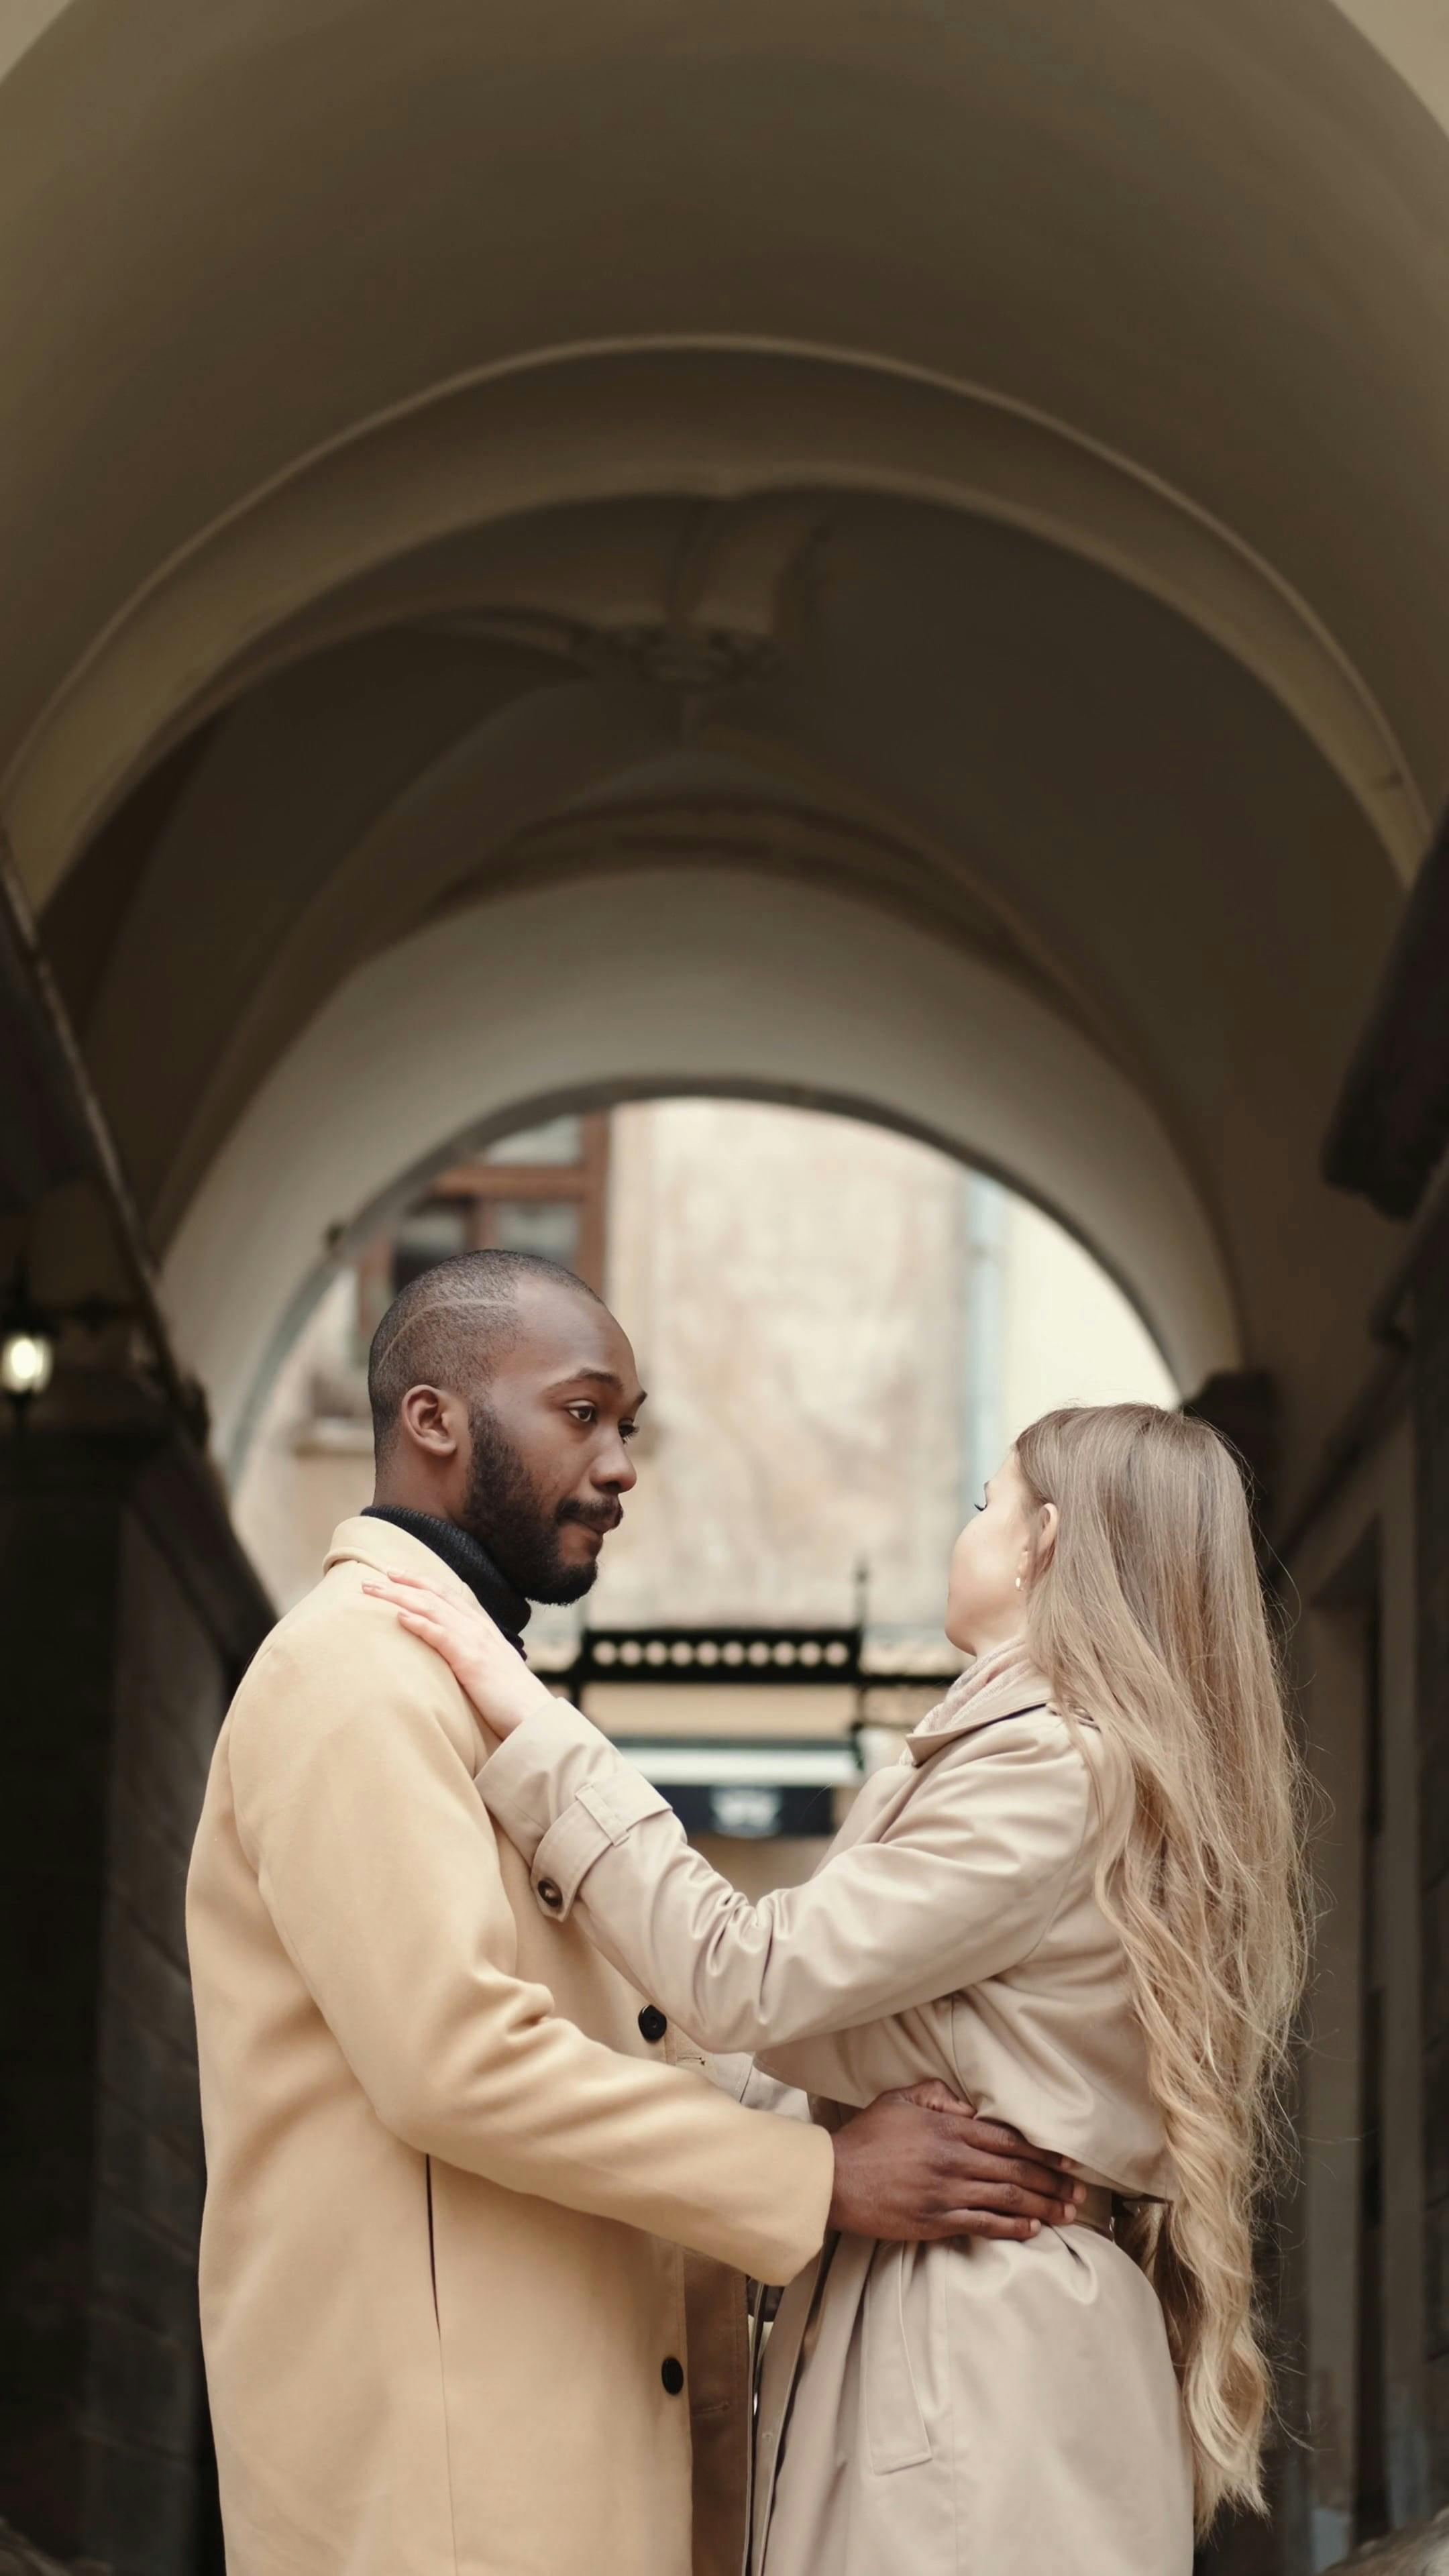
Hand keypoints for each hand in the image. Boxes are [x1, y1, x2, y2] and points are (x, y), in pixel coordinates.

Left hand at [360, 1573, 554, 1736]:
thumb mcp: (490, 1666)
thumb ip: (473, 1652)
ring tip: (373, 1590)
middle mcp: (477, 1627)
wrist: (532, 1714)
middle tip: (376, 1574)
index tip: (397, 1573)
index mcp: (482, 1627)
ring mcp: (474, 1641)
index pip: (447, 1594)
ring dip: (399, 1596)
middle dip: (404, 1581)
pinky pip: (440, 1635)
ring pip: (431, 1608)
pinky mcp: (470, 1660)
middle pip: (435, 1594)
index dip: (421, 1581)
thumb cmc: (511, 1697)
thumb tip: (453, 1652)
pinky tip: (400, 1617)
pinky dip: (419, 1623)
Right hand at [827, 2083, 1083, 2241]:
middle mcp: (954, 2160)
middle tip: (1079, 2192)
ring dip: (1042, 2206)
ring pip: (1007, 2199)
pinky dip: (1011, 2228)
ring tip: (1066, 2213)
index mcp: (949, 2127)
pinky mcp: (936, 2222)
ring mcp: (946, 2193)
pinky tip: (1031, 2229)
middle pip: (1016, 2171)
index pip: (1008, 2138)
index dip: (1043, 2150)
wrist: (835, 2180)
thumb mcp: (900, 2099)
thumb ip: (937, 2093)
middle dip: (1053, 2182)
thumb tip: (970, 2105)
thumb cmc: (867, 2137)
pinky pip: (983, 2225)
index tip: (1067, 2160)